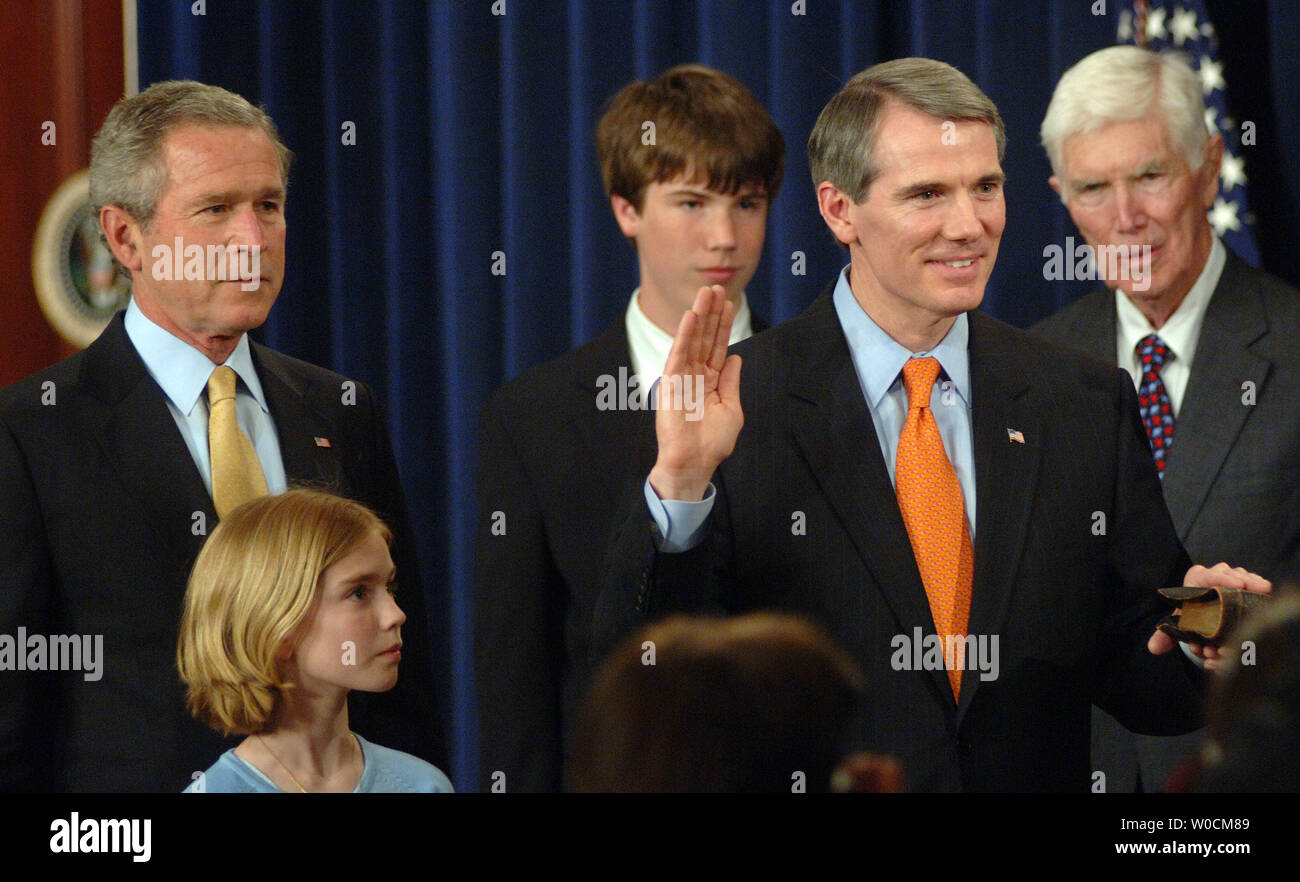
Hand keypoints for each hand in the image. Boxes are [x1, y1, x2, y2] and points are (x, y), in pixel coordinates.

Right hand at [647, 285, 742, 500]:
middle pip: (704, 338)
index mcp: (710, 381)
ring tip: (706, 293)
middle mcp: (695, 376)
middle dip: (711, 313)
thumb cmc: (713, 442)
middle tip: (717, 287)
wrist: (695, 463)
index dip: (723, 325)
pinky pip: (677, 355)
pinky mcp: (670, 384)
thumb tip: (734, 357)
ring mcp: (682, 378)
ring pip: (691, 340)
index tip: (729, 303)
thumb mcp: (731, 408)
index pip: (717, 346)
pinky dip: (683, 335)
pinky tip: (690, 317)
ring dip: (699, 316)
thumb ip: (730, 382)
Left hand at [1147, 562, 1272, 670]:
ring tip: (1257, 605)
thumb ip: (1166, 636)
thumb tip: (1154, 648)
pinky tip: (1266, 598)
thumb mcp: (1179, 623)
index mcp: (1196, 578)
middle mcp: (1217, 574)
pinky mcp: (1250, 586)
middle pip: (1231, 578)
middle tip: (1249, 602)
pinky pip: (1258, 586)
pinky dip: (1261, 593)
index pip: (1207, 575)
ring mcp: (1235, 578)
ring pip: (1246, 582)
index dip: (1222, 579)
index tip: (1236, 585)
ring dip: (1251, 596)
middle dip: (1239, 594)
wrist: (1206, 610)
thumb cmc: (1192, 612)